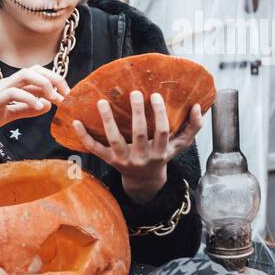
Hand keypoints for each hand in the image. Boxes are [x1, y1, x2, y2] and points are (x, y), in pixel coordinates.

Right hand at [0, 66, 69, 141]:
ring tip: (55, 99)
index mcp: (12, 85)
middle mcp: (7, 83)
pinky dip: (29, 98)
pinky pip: (13, 93)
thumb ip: (27, 109)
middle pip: (35, 69)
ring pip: (26, 74)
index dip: (56, 81)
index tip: (67, 96)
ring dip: (45, 84)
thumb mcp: (9, 114)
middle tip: (66, 96)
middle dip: (55, 79)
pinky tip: (38, 107)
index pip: (38, 74)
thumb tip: (47, 105)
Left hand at [70, 91, 203, 202]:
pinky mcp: (109, 161)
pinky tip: (76, 121)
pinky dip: (84, 137)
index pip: (162, 132)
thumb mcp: (180, 146)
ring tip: (102, 102)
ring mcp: (123, 160)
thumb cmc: (163, 156)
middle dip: (137, 113)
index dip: (159, 114)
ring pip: (115, 140)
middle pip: (139, 134)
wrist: (144, 180)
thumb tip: (199, 107)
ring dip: (108, 121)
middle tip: (134, 93)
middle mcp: (142, 157)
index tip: (155, 96)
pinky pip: (95, 149)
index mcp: (160, 152)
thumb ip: (193, 127)